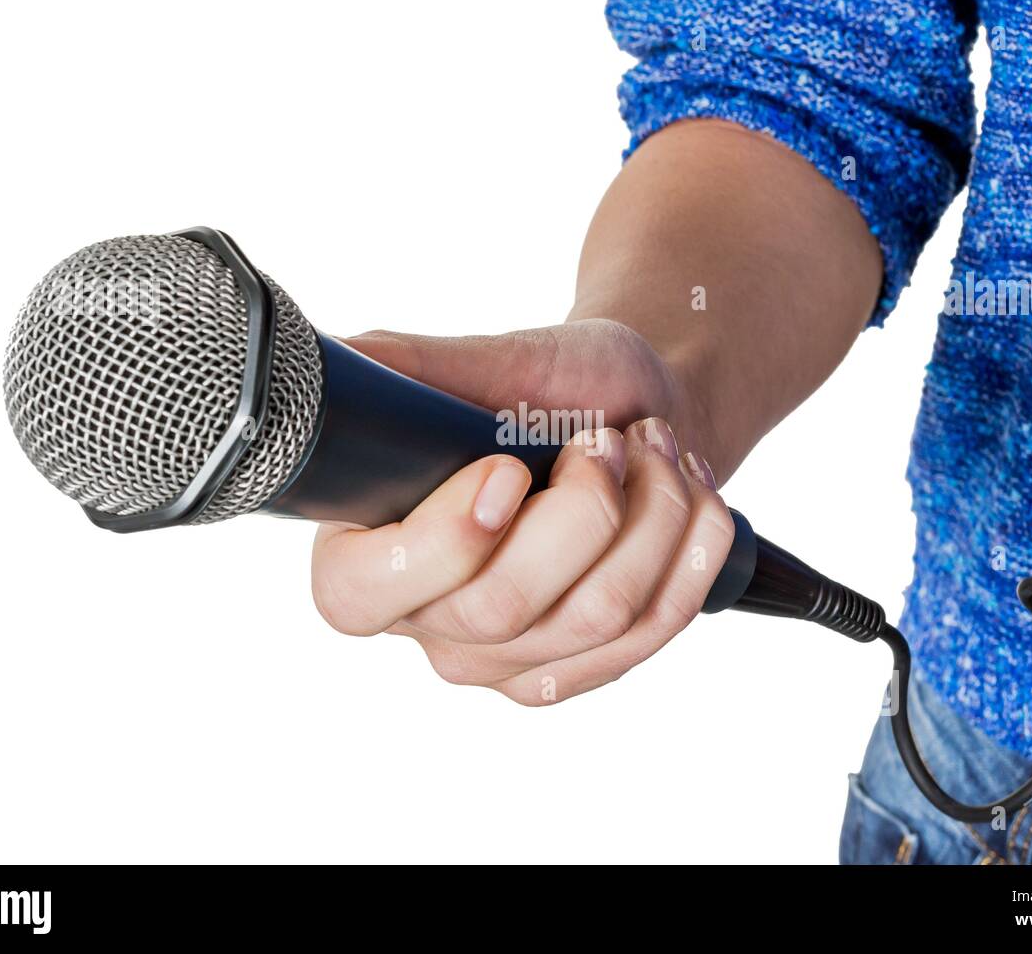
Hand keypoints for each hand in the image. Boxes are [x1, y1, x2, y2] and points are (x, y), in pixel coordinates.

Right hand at [309, 319, 734, 704]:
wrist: (639, 418)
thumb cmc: (557, 388)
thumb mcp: (492, 360)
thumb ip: (411, 366)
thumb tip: (340, 358)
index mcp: (365, 546)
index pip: (360, 592)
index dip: (441, 541)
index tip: (506, 469)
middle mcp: (422, 620)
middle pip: (502, 606)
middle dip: (584, 505)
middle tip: (606, 439)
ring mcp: (500, 661)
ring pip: (595, 615)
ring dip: (653, 514)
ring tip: (655, 450)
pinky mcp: (573, 673)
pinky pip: (651, 628)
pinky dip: (690, 547)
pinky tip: (690, 496)